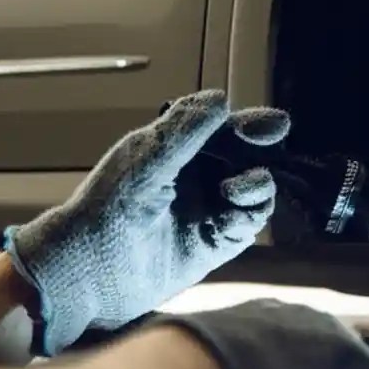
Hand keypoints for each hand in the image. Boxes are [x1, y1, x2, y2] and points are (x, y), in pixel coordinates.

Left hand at [5, 89, 290, 355]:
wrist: (95, 270)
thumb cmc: (109, 208)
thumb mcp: (146, 160)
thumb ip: (184, 130)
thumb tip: (221, 98)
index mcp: (174, 150)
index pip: (221, 129)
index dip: (248, 125)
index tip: (272, 126)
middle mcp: (195, 178)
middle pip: (246, 157)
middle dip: (260, 153)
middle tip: (269, 150)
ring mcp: (208, 210)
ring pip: (255, 190)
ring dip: (256, 186)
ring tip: (234, 192)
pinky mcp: (216, 243)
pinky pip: (248, 223)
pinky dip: (248, 217)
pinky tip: (231, 219)